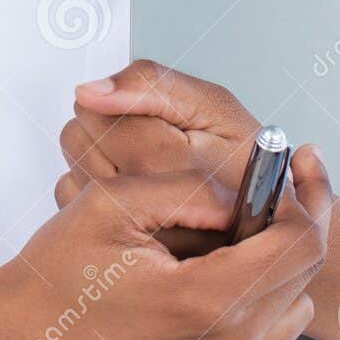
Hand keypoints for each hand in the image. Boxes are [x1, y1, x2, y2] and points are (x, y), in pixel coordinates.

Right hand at [0, 146, 331, 339]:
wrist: (26, 338)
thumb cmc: (58, 277)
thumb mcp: (112, 206)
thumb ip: (185, 188)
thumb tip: (239, 190)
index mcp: (207, 301)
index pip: (299, 244)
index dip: (305, 192)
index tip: (295, 157)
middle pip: (305, 272)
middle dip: (297, 213)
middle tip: (281, 171)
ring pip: (294, 300)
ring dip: (283, 251)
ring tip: (251, 211)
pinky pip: (270, 326)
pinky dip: (266, 285)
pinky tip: (231, 253)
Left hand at [56, 59, 267, 256]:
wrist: (269, 234)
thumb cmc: (245, 165)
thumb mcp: (215, 107)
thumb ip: (152, 84)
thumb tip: (90, 91)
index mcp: (165, 164)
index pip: (92, 110)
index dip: (114, 101)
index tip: (143, 113)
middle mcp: (141, 207)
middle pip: (75, 138)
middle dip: (103, 128)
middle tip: (144, 140)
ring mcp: (127, 238)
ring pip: (70, 167)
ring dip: (97, 160)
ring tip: (142, 167)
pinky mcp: (117, 255)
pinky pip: (74, 202)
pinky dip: (93, 193)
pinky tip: (131, 194)